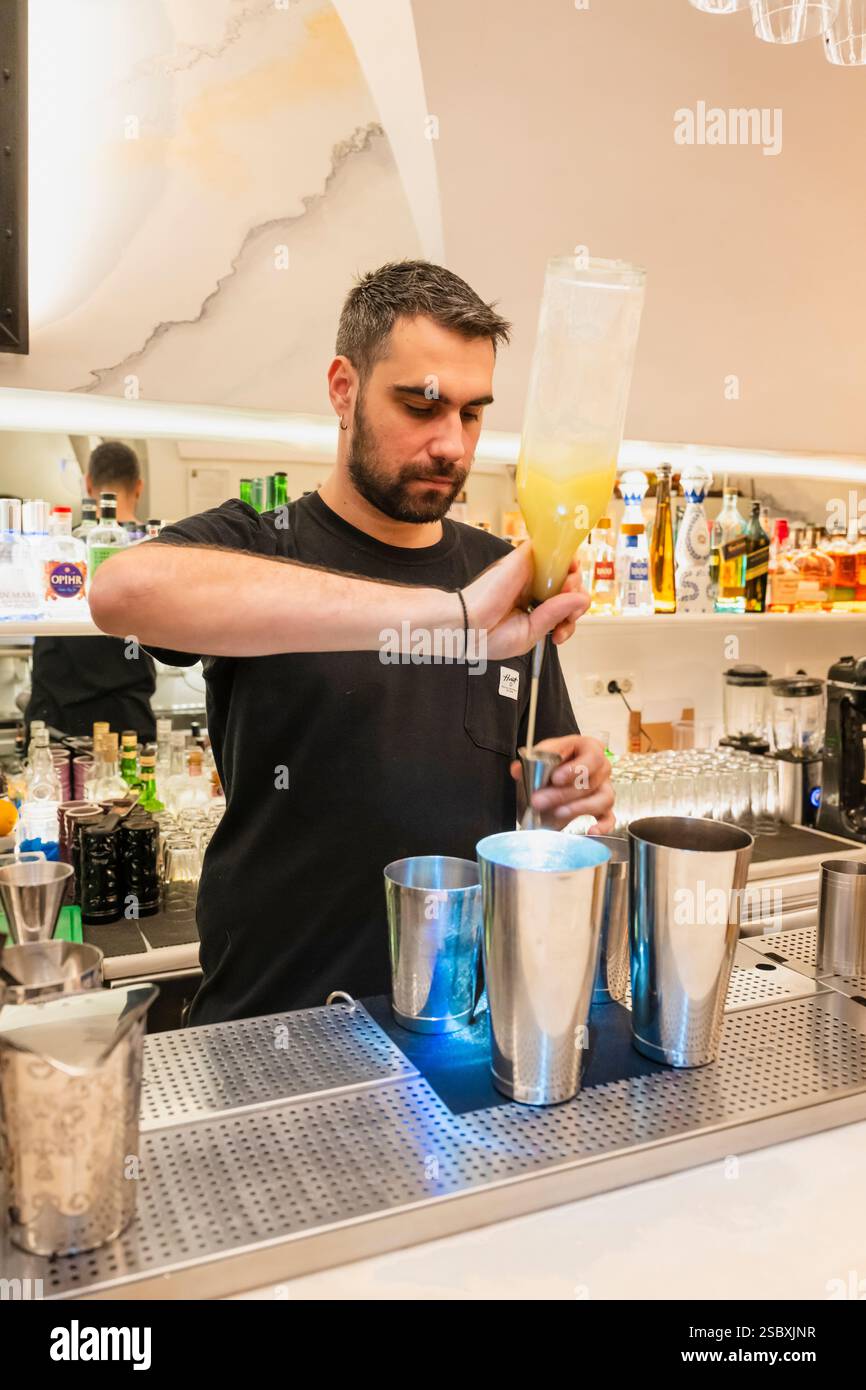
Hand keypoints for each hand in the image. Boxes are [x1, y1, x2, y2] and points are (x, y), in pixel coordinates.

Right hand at [463, 543, 589, 661]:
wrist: (466, 626)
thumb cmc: (488, 636)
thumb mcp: (530, 633)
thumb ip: (555, 615)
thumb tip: (581, 599)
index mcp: (532, 608)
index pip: (563, 606)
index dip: (570, 617)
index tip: (561, 633)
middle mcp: (532, 589)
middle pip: (568, 586)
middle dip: (576, 600)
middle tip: (568, 615)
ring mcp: (529, 572)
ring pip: (564, 566)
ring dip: (574, 579)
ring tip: (566, 593)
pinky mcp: (523, 558)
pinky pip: (549, 545)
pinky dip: (565, 556)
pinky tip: (566, 574)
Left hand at [510, 734, 613, 833]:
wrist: (552, 782)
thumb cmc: (551, 766)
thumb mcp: (538, 759)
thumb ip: (529, 763)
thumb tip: (517, 769)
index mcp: (587, 747)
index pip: (591, 755)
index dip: (575, 768)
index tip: (555, 778)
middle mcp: (601, 767)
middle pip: (591, 780)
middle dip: (562, 793)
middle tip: (539, 800)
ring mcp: (605, 787)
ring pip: (603, 798)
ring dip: (578, 808)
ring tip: (557, 813)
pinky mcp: (604, 808)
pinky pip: (610, 818)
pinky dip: (603, 826)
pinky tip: (591, 831)